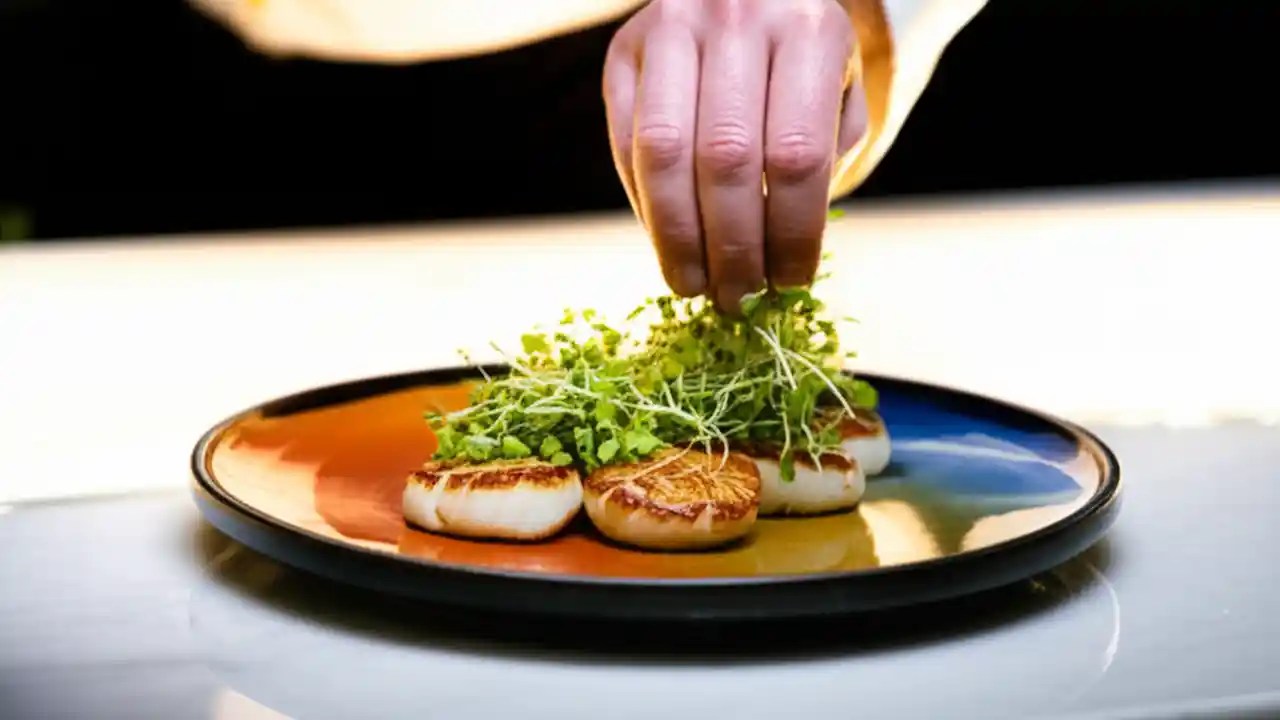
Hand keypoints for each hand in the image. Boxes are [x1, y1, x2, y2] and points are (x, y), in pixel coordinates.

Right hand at [604, 0, 865, 311]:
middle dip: (731, 247)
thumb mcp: (838, 94)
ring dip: (676, 236)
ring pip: (662, 154)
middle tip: (737, 299)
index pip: (795, 156)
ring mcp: (670, 28)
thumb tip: (777, 265)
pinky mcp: (624, 50)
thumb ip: (819, 165)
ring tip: (694, 284)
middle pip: (725, 160)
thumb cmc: (803, 60)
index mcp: (809, 30)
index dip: (790, 233)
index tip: (790, 283)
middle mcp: (736, 17)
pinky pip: (626, 143)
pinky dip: (645, 205)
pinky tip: (668, 240)